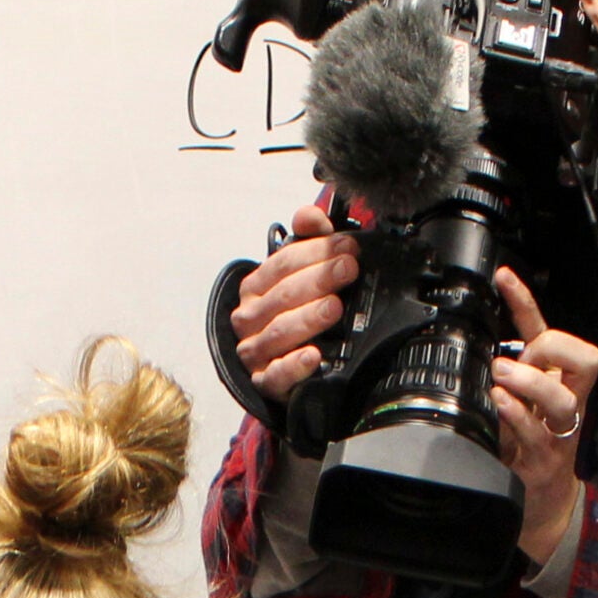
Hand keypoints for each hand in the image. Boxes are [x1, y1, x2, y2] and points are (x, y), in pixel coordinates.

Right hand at [230, 202, 358, 402]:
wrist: (284, 368)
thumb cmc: (293, 316)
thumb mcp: (301, 275)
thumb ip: (307, 243)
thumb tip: (309, 215)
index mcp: (256, 288)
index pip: (282, 263)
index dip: (316, 252)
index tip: (348, 247)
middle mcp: (249, 319)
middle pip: (282, 295)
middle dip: (318, 279)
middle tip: (347, 270)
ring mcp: (254, 352)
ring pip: (279, 332)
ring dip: (309, 317)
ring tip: (334, 307)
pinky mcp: (263, 382)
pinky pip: (276, 375)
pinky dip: (294, 366)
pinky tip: (312, 356)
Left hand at [490, 268, 597, 569]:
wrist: (539, 508)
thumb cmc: (522, 454)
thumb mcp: (509, 407)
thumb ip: (498, 381)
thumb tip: (472, 354)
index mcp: (555, 382)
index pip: (546, 332)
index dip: (526, 302)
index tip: (502, 278)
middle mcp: (565, 403)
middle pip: (585, 357)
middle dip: (552, 350)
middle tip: (515, 360)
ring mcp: (559, 433)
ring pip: (565, 397)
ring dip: (532, 382)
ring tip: (503, 378)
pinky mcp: (546, 461)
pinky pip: (539, 432)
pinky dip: (519, 415)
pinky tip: (500, 405)